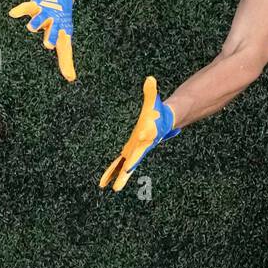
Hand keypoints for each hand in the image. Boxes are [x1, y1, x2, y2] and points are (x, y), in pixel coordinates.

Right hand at [8, 0, 76, 81]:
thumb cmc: (61, 24)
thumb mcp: (64, 41)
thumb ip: (66, 60)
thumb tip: (72, 78)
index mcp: (63, 34)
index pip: (65, 50)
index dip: (66, 63)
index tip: (69, 76)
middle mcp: (55, 24)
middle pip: (53, 31)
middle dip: (51, 37)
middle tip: (48, 45)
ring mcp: (46, 14)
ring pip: (41, 18)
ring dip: (37, 22)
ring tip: (31, 27)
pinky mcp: (36, 5)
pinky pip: (28, 6)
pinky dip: (21, 9)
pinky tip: (13, 14)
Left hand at [99, 76, 179, 190]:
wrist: (164, 121)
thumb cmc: (158, 111)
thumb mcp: (154, 101)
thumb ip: (151, 91)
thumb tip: (150, 78)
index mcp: (144, 138)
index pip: (139, 146)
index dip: (133, 155)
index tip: (129, 165)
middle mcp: (139, 147)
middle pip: (130, 162)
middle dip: (123, 174)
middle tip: (115, 188)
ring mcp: (134, 150)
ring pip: (122, 165)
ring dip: (113, 174)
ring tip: (102, 185)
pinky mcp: (130, 150)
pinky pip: (119, 161)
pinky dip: (112, 169)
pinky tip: (105, 178)